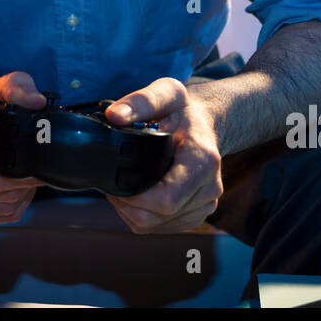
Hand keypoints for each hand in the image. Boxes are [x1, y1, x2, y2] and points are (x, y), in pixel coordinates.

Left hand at [103, 77, 222, 233]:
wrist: (205, 124)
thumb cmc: (183, 109)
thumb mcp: (166, 92)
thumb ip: (140, 101)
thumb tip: (114, 116)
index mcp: (203, 160)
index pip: (166, 199)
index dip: (134, 197)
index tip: (115, 182)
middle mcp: (209, 187)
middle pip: (157, 216)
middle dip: (126, 204)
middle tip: (112, 183)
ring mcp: (205, 205)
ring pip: (155, 225)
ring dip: (132, 211)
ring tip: (124, 186)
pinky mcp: (196, 214)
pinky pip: (160, 227)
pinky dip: (142, 216)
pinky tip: (137, 195)